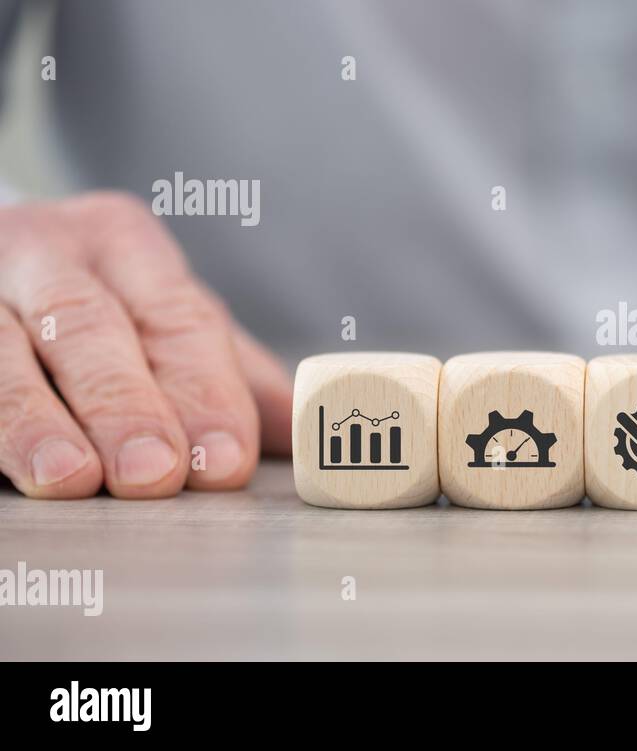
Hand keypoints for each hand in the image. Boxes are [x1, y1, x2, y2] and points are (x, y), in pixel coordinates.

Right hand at [0, 192, 291, 498]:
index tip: (224, 460)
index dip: (205, 392)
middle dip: (125, 406)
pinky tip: (3, 467)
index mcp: (125, 243)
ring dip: (36, 420)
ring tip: (70, 478)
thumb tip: (309, 428)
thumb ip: (232, 377)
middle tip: (153, 475)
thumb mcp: (166, 323)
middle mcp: (45, 251)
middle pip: (90, 327)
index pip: (178, 318)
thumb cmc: (100, 308)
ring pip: (2, 350)